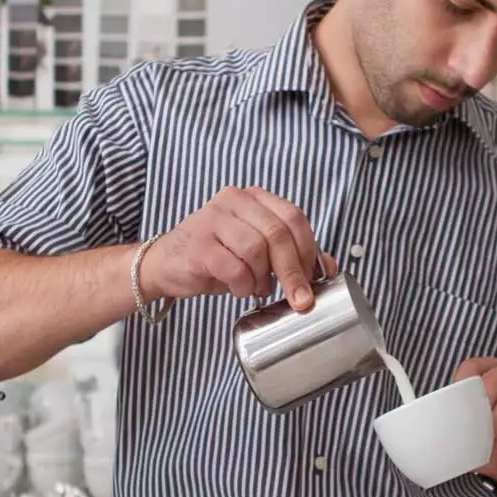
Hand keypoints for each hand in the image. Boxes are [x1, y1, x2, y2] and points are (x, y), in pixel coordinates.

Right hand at [140, 186, 335, 311]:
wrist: (167, 265)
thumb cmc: (216, 257)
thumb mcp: (258, 253)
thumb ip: (291, 254)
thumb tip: (330, 267)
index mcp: (254, 198)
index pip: (293, 217)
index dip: (309, 250)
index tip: (314, 278)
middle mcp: (234, 200)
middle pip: (278, 233)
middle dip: (293, 271)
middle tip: (299, 299)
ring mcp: (212, 219)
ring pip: (256, 250)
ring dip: (262, 278)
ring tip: (256, 287)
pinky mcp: (198, 244)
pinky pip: (233, 267)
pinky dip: (242, 284)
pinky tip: (239, 288)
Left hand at [452, 358, 496, 488]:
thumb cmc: (488, 442)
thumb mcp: (467, 432)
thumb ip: (457, 422)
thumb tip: (440, 429)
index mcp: (487, 374)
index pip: (473, 368)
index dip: (462, 383)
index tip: (452, 404)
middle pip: (495, 377)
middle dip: (480, 401)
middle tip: (469, 423)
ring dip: (495, 420)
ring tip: (483, 438)